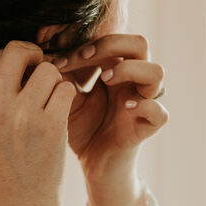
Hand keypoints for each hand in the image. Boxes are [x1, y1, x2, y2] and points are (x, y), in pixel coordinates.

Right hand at [0, 40, 77, 205]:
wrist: (23, 202)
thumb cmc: (9, 160)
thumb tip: (24, 52)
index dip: (16, 60)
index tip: (25, 76)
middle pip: (18, 50)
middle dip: (36, 56)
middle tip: (43, 74)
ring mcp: (22, 115)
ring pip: (48, 69)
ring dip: (55, 82)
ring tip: (51, 104)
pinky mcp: (50, 125)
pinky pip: (66, 88)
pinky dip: (68, 97)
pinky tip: (61, 115)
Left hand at [41, 32, 167, 180]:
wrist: (91, 166)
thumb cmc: (79, 129)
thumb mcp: (66, 98)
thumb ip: (62, 75)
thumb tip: (45, 49)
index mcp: (116, 70)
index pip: (112, 38)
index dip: (88, 40)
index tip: (60, 56)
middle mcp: (133, 83)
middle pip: (139, 43)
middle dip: (110, 45)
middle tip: (83, 58)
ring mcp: (143, 103)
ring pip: (157, 72)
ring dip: (129, 70)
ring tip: (104, 80)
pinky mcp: (146, 128)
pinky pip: (160, 113)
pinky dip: (144, 107)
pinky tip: (124, 109)